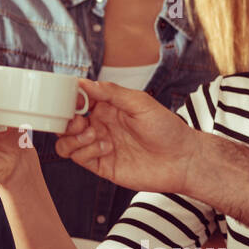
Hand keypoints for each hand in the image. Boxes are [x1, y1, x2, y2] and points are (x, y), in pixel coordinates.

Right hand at [55, 80, 198, 193]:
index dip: (69, 100)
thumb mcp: (140, 103)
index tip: (73, 100)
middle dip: (65, 121)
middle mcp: (99, 125)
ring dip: (72, 137)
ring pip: (65, 142)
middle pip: (65, 123)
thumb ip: (111, 92)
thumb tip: (84, 82)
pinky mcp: (101, 165)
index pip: (76, 101)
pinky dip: (86, 151)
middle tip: (78, 121)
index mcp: (106, 107)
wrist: (182, 159)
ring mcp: (98, 146)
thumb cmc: (166, 128)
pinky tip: (106, 147)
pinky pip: (79, 158)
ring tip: (92, 134)